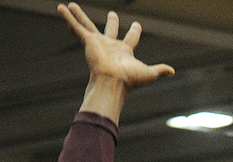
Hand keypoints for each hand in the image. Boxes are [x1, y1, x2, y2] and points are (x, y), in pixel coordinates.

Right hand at [59, 4, 173, 88]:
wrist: (112, 83)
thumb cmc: (129, 81)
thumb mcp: (149, 74)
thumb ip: (159, 70)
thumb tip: (172, 71)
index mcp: (124, 53)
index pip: (131, 39)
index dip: (135, 32)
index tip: (137, 25)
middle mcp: (110, 47)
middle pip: (110, 30)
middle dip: (112, 22)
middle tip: (113, 13)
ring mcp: (98, 44)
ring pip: (87, 25)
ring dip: (79, 15)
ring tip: (71, 5)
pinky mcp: (88, 42)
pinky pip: (76, 27)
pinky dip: (68, 18)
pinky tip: (61, 8)